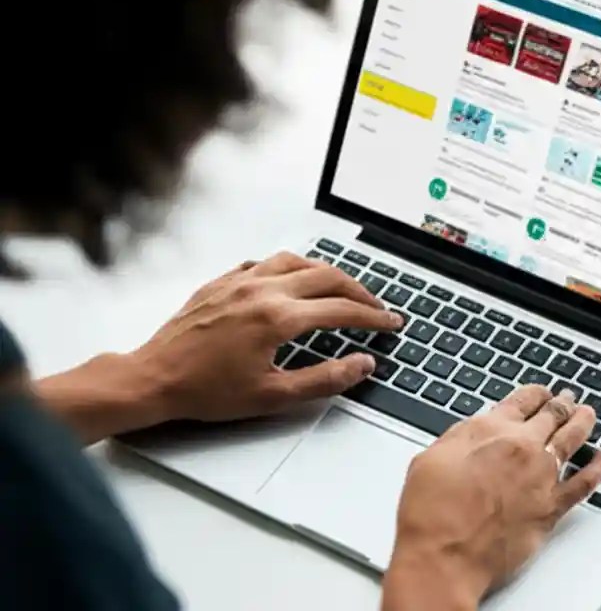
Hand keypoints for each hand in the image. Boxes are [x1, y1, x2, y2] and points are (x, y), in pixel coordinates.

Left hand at [36, 251, 402, 442]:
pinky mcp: (220, 283)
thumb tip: (362, 365)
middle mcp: (262, 291)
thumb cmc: (206, 392)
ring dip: (325, 272)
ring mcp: (239, 282)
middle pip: (327, 276)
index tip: (390, 323)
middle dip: (359, 291)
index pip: (342, 311)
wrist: (152, 379)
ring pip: (296, 261)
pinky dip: (287, 269)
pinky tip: (290, 281)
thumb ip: (325, 379)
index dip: (373, 318)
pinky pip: (263, 263)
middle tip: (375, 307)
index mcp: (278, 318)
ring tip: (340, 288)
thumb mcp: (273, 396)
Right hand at [381, 387, 600, 610]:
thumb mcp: (432, 456)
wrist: (445, 555)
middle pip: (553, 414)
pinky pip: (585, 482)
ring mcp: (542, 475)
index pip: (523, 399)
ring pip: (573, 438)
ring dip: (583, 422)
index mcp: (491, 429)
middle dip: (563, 403)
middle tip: (569, 399)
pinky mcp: (552, 507)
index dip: (536, 393)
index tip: (542, 392)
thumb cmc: (431, 512)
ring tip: (588, 414)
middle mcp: (522, 446)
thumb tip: (477, 429)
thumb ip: (461, 437)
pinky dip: (597, 468)